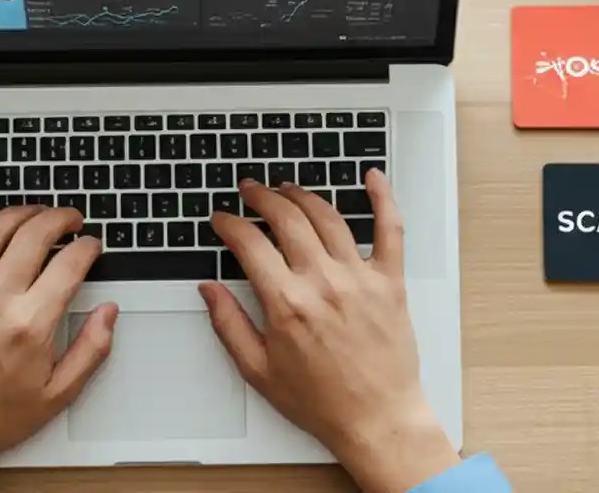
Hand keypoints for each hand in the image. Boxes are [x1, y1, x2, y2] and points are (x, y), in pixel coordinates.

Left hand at [0, 199, 117, 492]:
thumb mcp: (57, 394)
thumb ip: (91, 350)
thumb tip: (108, 312)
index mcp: (30, 326)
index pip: (69, 265)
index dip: (87, 247)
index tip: (92, 245)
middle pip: (34, 236)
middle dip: (60, 219)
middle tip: (70, 219)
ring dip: (20, 212)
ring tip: (35, 213)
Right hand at [200, 172, 458, 492]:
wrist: (377, 419)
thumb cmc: (321, 402)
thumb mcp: (258, 370)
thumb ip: (229, 324)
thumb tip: (208, 289)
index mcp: (287, 304)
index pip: (249, 244)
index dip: (229, 224)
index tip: (222, 219)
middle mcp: (323, 283)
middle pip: (286, 219)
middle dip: (261, 197)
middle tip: (250, 190)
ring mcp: (359, 278)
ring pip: (327, 217)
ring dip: (302, 195)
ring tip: (287, 188)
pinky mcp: (390, 282)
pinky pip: (390, 230)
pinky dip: (383, 199)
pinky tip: (373, 178)